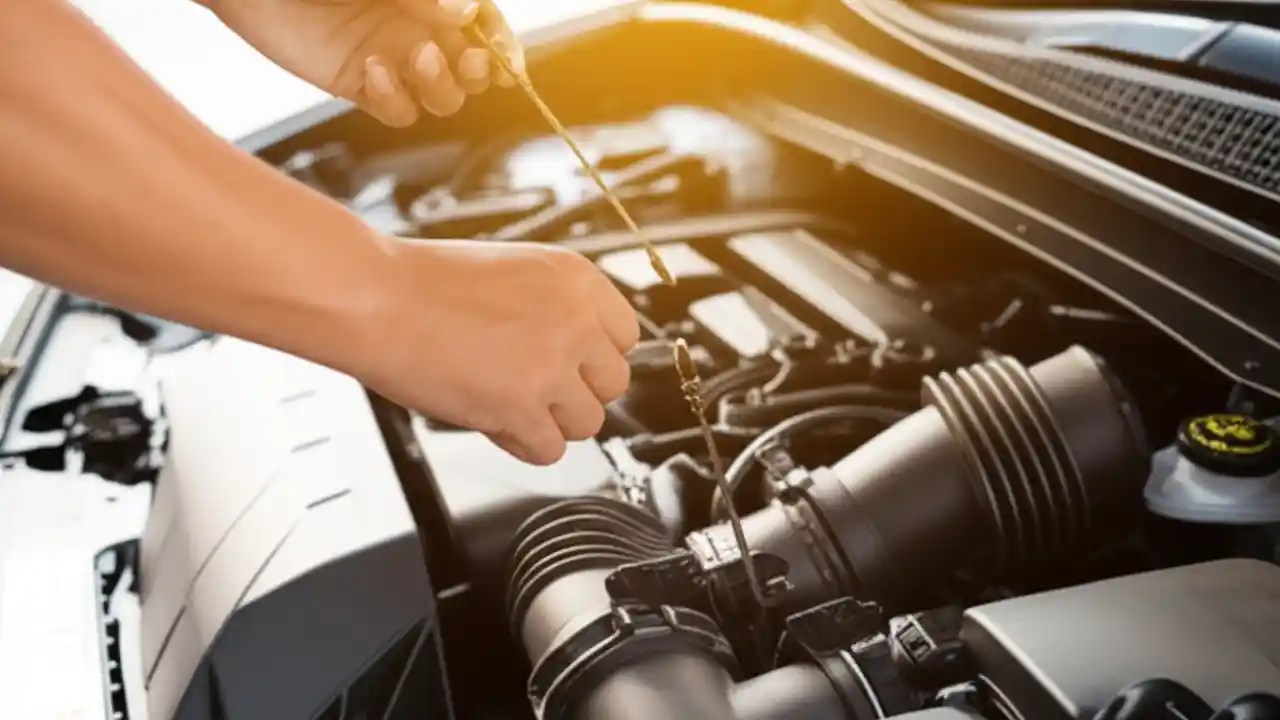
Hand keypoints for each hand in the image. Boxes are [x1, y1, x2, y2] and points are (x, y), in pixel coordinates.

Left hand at [207, 0, 523, 125]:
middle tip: (470, 61)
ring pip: (442, 97)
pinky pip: (397, 111)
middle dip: (481, 71)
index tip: (504, 58)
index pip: (485, 25)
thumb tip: (467, 13)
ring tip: (416, 56)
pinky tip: (372, 70)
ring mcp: (392, 58)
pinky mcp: (360, 84)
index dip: (502, 45)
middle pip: (473, 69)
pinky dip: (395, 99)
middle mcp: (418, 28)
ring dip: (441, 85)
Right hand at [357, 239, 639, 464]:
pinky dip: (522, 444)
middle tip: (536, 386)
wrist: (375, 297)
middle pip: (614, 384)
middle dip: (576, 391)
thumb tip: (586, 351)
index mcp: (577, 279)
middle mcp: (575, 321)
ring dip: (551, 422)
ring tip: (510, 401)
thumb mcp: (514, 271)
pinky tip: (495, 421)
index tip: (571, 362)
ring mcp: (551, 366)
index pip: (626, 336)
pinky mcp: (521, 407)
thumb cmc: (425, 283)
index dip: (594, 356)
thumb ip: (558, 307)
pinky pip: (550, 451)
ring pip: (588, 423)